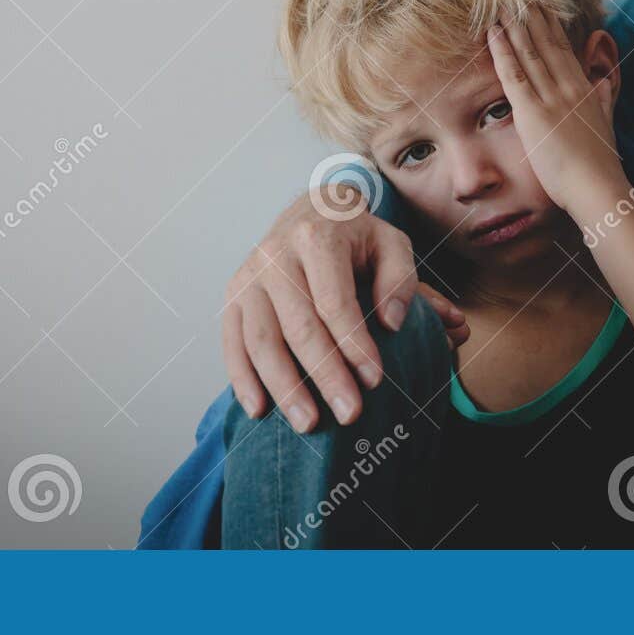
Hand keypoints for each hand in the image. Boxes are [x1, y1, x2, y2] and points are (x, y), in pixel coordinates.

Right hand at [221, 190, 464, 430]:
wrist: (311, 210)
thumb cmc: (357, 237)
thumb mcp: (391, 243)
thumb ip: (401, 280)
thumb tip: (392, 322)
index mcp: (318, 238)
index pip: (334, 300)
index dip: (354, 343)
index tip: (375, 380)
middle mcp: (276, 255)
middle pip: (298, 326)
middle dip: (324, 375)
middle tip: (349, 414)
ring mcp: (249, 276)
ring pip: (260, 339)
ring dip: (283, 387)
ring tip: (308, 424)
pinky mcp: (233, 296)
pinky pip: (232, 342)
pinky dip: (243, 379)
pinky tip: (260, 410)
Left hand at [486, 7, 627, 219]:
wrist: (596, 186)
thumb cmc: (599, 163)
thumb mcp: (605, 122)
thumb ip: (602, 99)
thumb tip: (602, 83)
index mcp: (584, 89)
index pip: (563, 50)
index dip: (550, 27)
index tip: (541, 7)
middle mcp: (568, 87)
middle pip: (545, 44)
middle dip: (531, 18)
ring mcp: (550, 98)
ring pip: (529, 53)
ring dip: (513, 27)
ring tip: (501, 6)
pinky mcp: (533, 112)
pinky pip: (513, 75)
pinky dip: (502, 51)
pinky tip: (493, 33)